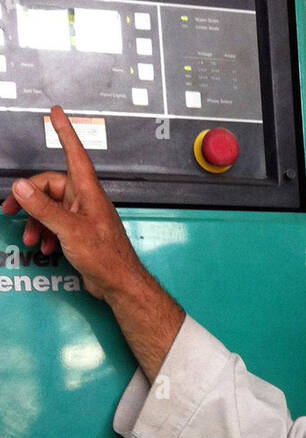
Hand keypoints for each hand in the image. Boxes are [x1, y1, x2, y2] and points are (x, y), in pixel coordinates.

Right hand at [1, 106, 148, 301]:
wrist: (120, 285)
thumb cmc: (108, 257)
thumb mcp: (70, 230)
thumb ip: (44, 208)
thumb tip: (22, 187)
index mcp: (87, 192)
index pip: (74, 153)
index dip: (65, 132)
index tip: (57, 113)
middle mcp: (86, 201)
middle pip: (50, 187)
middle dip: (30, 198)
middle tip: (12, 210)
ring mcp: (84, 217)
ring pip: (51, 208)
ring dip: (37, 221)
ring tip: (31, 237)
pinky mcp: (82, 234)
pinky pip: (57, 225)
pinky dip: (47, 233)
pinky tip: (44, 245)